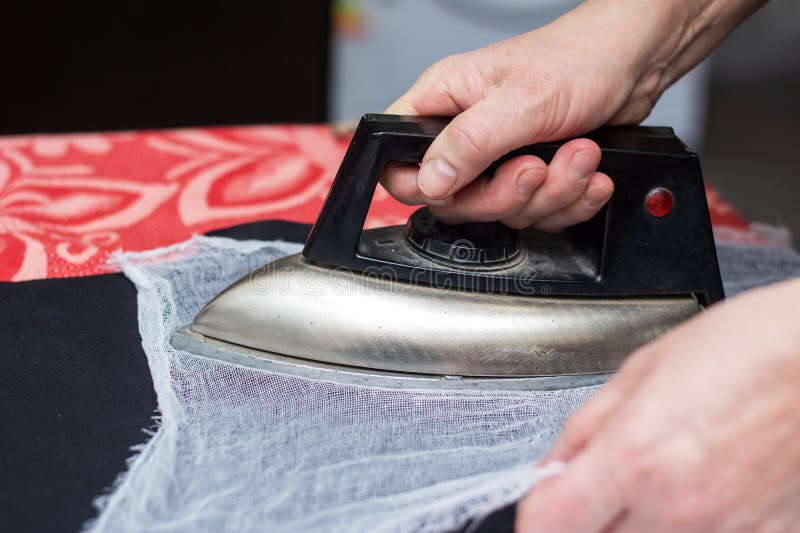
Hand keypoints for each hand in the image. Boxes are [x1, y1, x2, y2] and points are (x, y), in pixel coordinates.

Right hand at [383, 0, 762, 230]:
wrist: (635, 63)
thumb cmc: (579, 59)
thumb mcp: (521, 101)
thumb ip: (469, 143)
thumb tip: (430, 181)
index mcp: (443, 102)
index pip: (398, 162)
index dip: (423, 186)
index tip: (462, 184)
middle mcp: (466, 134)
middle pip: (456, 201)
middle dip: (505, 195)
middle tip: (535, 167)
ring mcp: (500, 158)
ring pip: (503, 211)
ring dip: (550, 194)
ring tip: (577, 155)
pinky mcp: (533, 174)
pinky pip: (539, 213)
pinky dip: (571, 200)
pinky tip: (588, 172)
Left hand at [516, 277, 799, 531]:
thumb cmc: (745, 349)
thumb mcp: (641, 372)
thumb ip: (583, 430)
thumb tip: (550, 470)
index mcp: (634, 456)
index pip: (548, 522)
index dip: (534, 515)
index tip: (541, 504)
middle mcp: (676, 508)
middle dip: (584, 520)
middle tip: (599, 488)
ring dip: (632, 527)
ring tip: (654, 485)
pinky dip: (685, 530)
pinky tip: (698, 497)